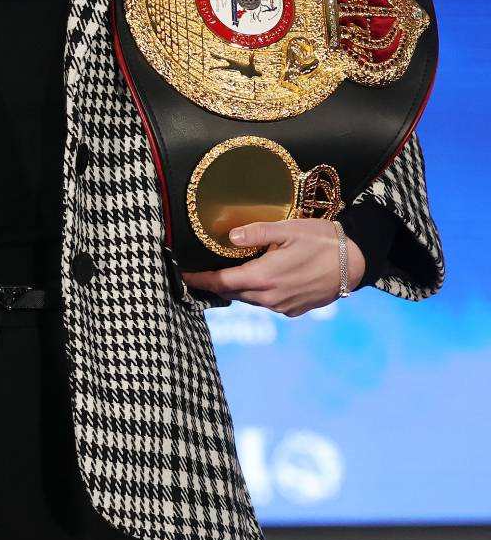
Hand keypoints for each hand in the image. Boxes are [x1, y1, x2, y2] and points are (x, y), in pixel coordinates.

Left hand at [181, 218, 365, 316]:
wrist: (357, 262)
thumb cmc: (322, 241)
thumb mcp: (288, 229)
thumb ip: (256, 232)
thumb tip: (229, 237)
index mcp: (264, 278)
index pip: (221, 282)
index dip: (200, 279)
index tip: (183, 275)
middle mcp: (270, 298)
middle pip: (232, 293)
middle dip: (214, 284)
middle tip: (200, 272)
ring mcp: (283, 307)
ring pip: (248, 300)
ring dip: (236, 289)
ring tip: (226, 274)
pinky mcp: (294, 310)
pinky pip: (266, 304)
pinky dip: (256, 294)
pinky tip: (257, 280)